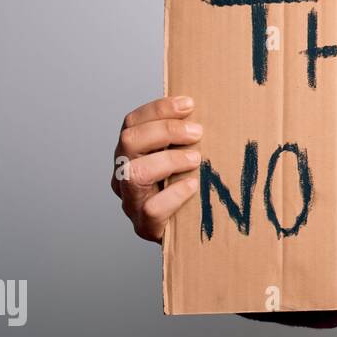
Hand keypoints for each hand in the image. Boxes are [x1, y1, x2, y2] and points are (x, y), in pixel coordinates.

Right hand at [111, 95, 202, 242]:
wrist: (192, 232)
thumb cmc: (191, 186)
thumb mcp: (186, 155)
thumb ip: (187, 135)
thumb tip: (213, 105)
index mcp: (131, 153)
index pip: (132, 122)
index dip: (158, 109)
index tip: (189, 104)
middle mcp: (124, 175)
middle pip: (129, 141)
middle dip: (165, 130)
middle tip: (198, 133)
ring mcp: (131, 201)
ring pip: (134, 173)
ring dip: (169, 160)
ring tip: (196, 159)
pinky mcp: (145, 225)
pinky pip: (152, 207)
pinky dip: (174, 194)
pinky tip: (193, 185)